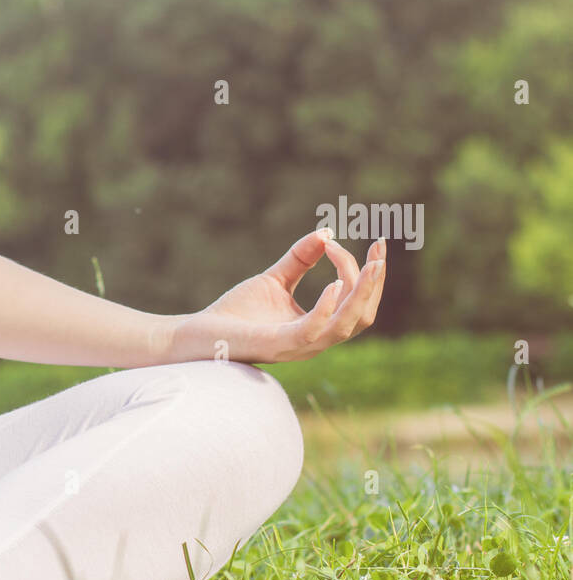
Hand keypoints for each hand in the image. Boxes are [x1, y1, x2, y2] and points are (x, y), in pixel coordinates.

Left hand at [173, 229, 385, 363]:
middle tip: (380, 248)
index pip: (353, 301)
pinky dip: (328, 308)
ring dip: (363, 293)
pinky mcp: (278, 345)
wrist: (198, 333)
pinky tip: (333, 283)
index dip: (356, 270)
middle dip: (375, 282)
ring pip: (347, 325)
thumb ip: (300, 259)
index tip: (336, 240)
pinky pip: (313, 330)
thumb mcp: (274, 280)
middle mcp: (314, 340)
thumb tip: (327, 233)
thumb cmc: (235, 313)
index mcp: (316, 326)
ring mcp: (298, 346)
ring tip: (373, 264)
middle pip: (362, 316)